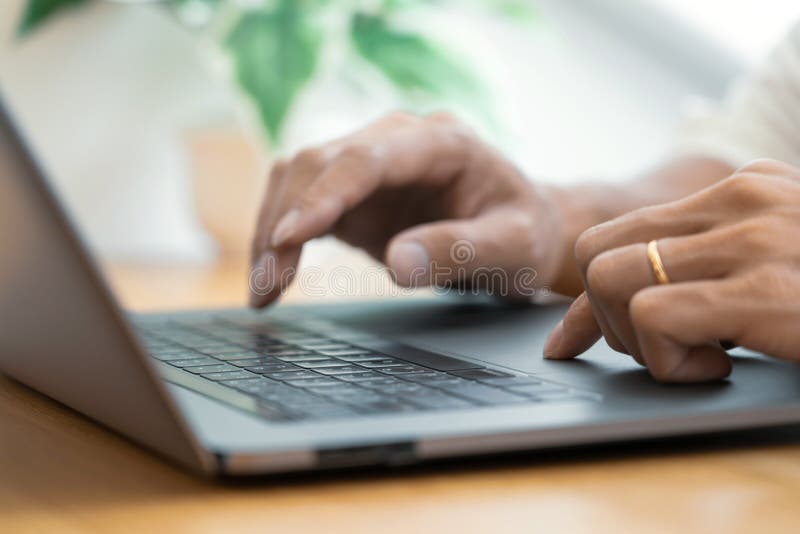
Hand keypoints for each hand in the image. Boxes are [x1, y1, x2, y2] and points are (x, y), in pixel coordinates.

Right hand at [249, 112, 566, 306]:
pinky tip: (271, 278)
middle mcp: (397, 141)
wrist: (522, 230)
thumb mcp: (513, 248)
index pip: (366, 159)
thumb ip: (461, 250)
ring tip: (263, 291)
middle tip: (268, 286)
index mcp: (442, 142)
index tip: (290, 237)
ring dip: (272, 230)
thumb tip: (397, 264)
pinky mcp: (355, 192)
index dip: (323, 195)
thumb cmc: (524, 234)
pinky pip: (302, 202)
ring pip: (298, 177)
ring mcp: (371, 163)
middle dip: (285, 222)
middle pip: (319, 163)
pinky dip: (280, 238)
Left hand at [544, 159, 799, 382]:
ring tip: (699, 355)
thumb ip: (698, 268)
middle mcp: (742, 198)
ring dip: (634, 340)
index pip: (621, 233)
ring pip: (608, 280)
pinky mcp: (763, 290)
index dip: (588, 296)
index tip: (569, 340)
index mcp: (743, 187)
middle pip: (594, 253)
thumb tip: (604, 316)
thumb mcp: (770, 265)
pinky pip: (651, 317)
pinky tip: (719, 367)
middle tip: (664, 344)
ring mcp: (752, 238)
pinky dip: (669, 362)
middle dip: (604, 316)